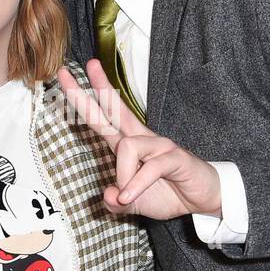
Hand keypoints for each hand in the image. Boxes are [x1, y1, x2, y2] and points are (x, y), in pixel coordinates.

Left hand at [55, 58, 221, 220]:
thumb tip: (108, 195)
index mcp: (128, 145)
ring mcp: (159, 145)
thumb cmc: (169, 194)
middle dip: (98, 87)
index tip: (65, 77)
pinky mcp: (175, 157)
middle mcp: (142, 139)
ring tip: (126, 196)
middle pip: (116, 108)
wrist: (204, 200)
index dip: (84, 98)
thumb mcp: (135, 205)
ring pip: (128, 146)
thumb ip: (117, 204)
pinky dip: (136, 185)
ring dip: (122, 175)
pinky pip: (150, 167)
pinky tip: (130, 196)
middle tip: (81, 66)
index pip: (103, 117)